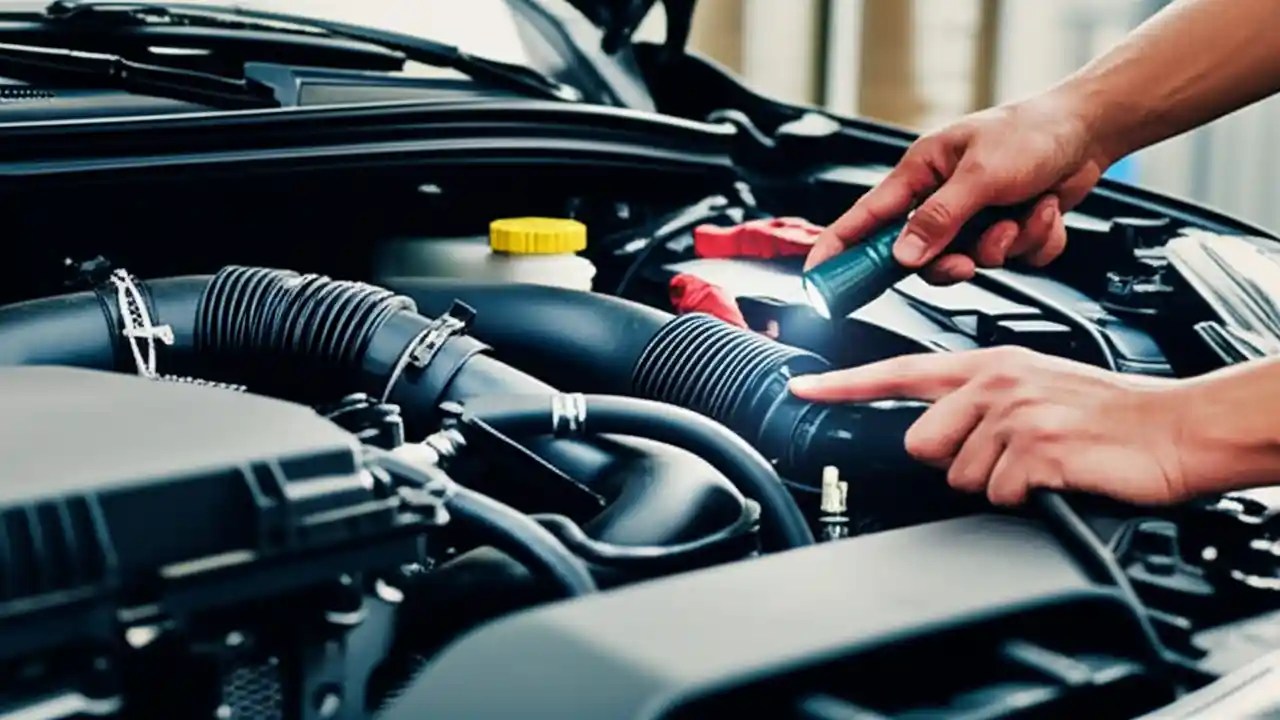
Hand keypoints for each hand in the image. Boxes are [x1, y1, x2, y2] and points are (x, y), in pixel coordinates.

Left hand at [787, 347, 1191, 506]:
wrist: (1175, 428)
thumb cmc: (1109, 414)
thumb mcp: (1035, 388)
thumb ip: (979, 403)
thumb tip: (941, 438)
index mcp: (988, 364)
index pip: (898, 371)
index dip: (843, 384)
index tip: (801, 388)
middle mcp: (993, 382)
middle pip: (920, 443)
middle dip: (954, 463)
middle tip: (1007, 457)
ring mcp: (1012, 414)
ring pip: (958, 476)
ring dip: (996, 484)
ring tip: (1041, 465)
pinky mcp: (1034, 449)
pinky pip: (998, 495)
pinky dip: (1025, 500)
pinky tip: (1056, 478)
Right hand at [805, 90, 1112, 283]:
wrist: (1090, 130)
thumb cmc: (1032, 131)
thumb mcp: (980, 175)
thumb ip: (939, 218)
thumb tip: (904, 256)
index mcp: (921, 175)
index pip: (866, 218)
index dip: (838, 248)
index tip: (817, 276)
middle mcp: (943, 200)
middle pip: (923, 257)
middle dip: (953, 261)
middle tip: (968, 258)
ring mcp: (976, 219)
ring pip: (974, 262)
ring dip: (1005, 244)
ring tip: (1023, 212)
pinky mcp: (1008, 232)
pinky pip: (1014, 261)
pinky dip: (1033, 241)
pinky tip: (1042, 211)